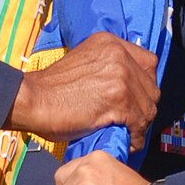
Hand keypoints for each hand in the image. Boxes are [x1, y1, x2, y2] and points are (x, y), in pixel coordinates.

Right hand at [5, 32, 158, 151]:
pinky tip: (126, 141)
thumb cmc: (53, 88)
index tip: (137, 99)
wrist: (34, 100)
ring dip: (140, 125)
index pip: (148, 63)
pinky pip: (139, 124)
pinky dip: (135, 138)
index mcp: (110, 42)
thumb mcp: (85, 62)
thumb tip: (129, 90)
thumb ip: (107, 68)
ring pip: (148, 107)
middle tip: (132, 121)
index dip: (145, 84)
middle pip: (151, 87)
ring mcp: (120, 76)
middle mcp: (119, 54)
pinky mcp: (118, 99)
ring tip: (128, 134)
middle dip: (144, 107)